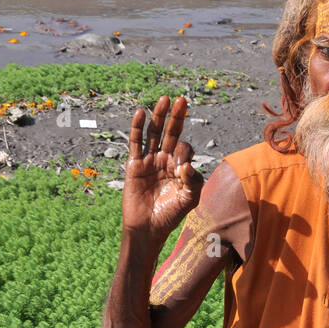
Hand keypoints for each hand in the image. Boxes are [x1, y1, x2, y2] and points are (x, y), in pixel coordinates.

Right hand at [122, 95, 202, 246]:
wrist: (148, 228)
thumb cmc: (170, 215)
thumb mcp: (189, 200)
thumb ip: (193, 181)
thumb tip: (186, 164)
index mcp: (180, 167)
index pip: (185, 149)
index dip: (185, 152)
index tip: (181, 167)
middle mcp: (165, 160)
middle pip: (171, 133)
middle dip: (177, 117)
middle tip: (182, 99)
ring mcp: (149, 161)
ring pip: (154, 134)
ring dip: (159, 116)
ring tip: (165, 99)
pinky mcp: (134, 165)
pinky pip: (135, 143)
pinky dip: (137, 128)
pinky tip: (140, 113)